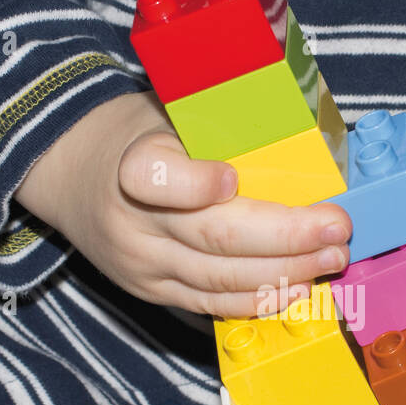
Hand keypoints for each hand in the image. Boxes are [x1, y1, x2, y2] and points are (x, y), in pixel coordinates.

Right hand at [15, 91, 351, 317]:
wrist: (69, 172)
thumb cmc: (135, 133)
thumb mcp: (166, 107)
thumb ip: (220, 115)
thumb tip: (300, 101)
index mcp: (132, 162)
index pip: (154, 178)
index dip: (196, 184)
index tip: (233, 178)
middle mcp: (133, 220)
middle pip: (212, 237)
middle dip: (286, 237)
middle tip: (336, 229)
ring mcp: (141, 263)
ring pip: (219, 278)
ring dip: (285, 272)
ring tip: (331, 258)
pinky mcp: (152, 291)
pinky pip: (210, 303)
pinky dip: (258, 299)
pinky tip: (296, 287)